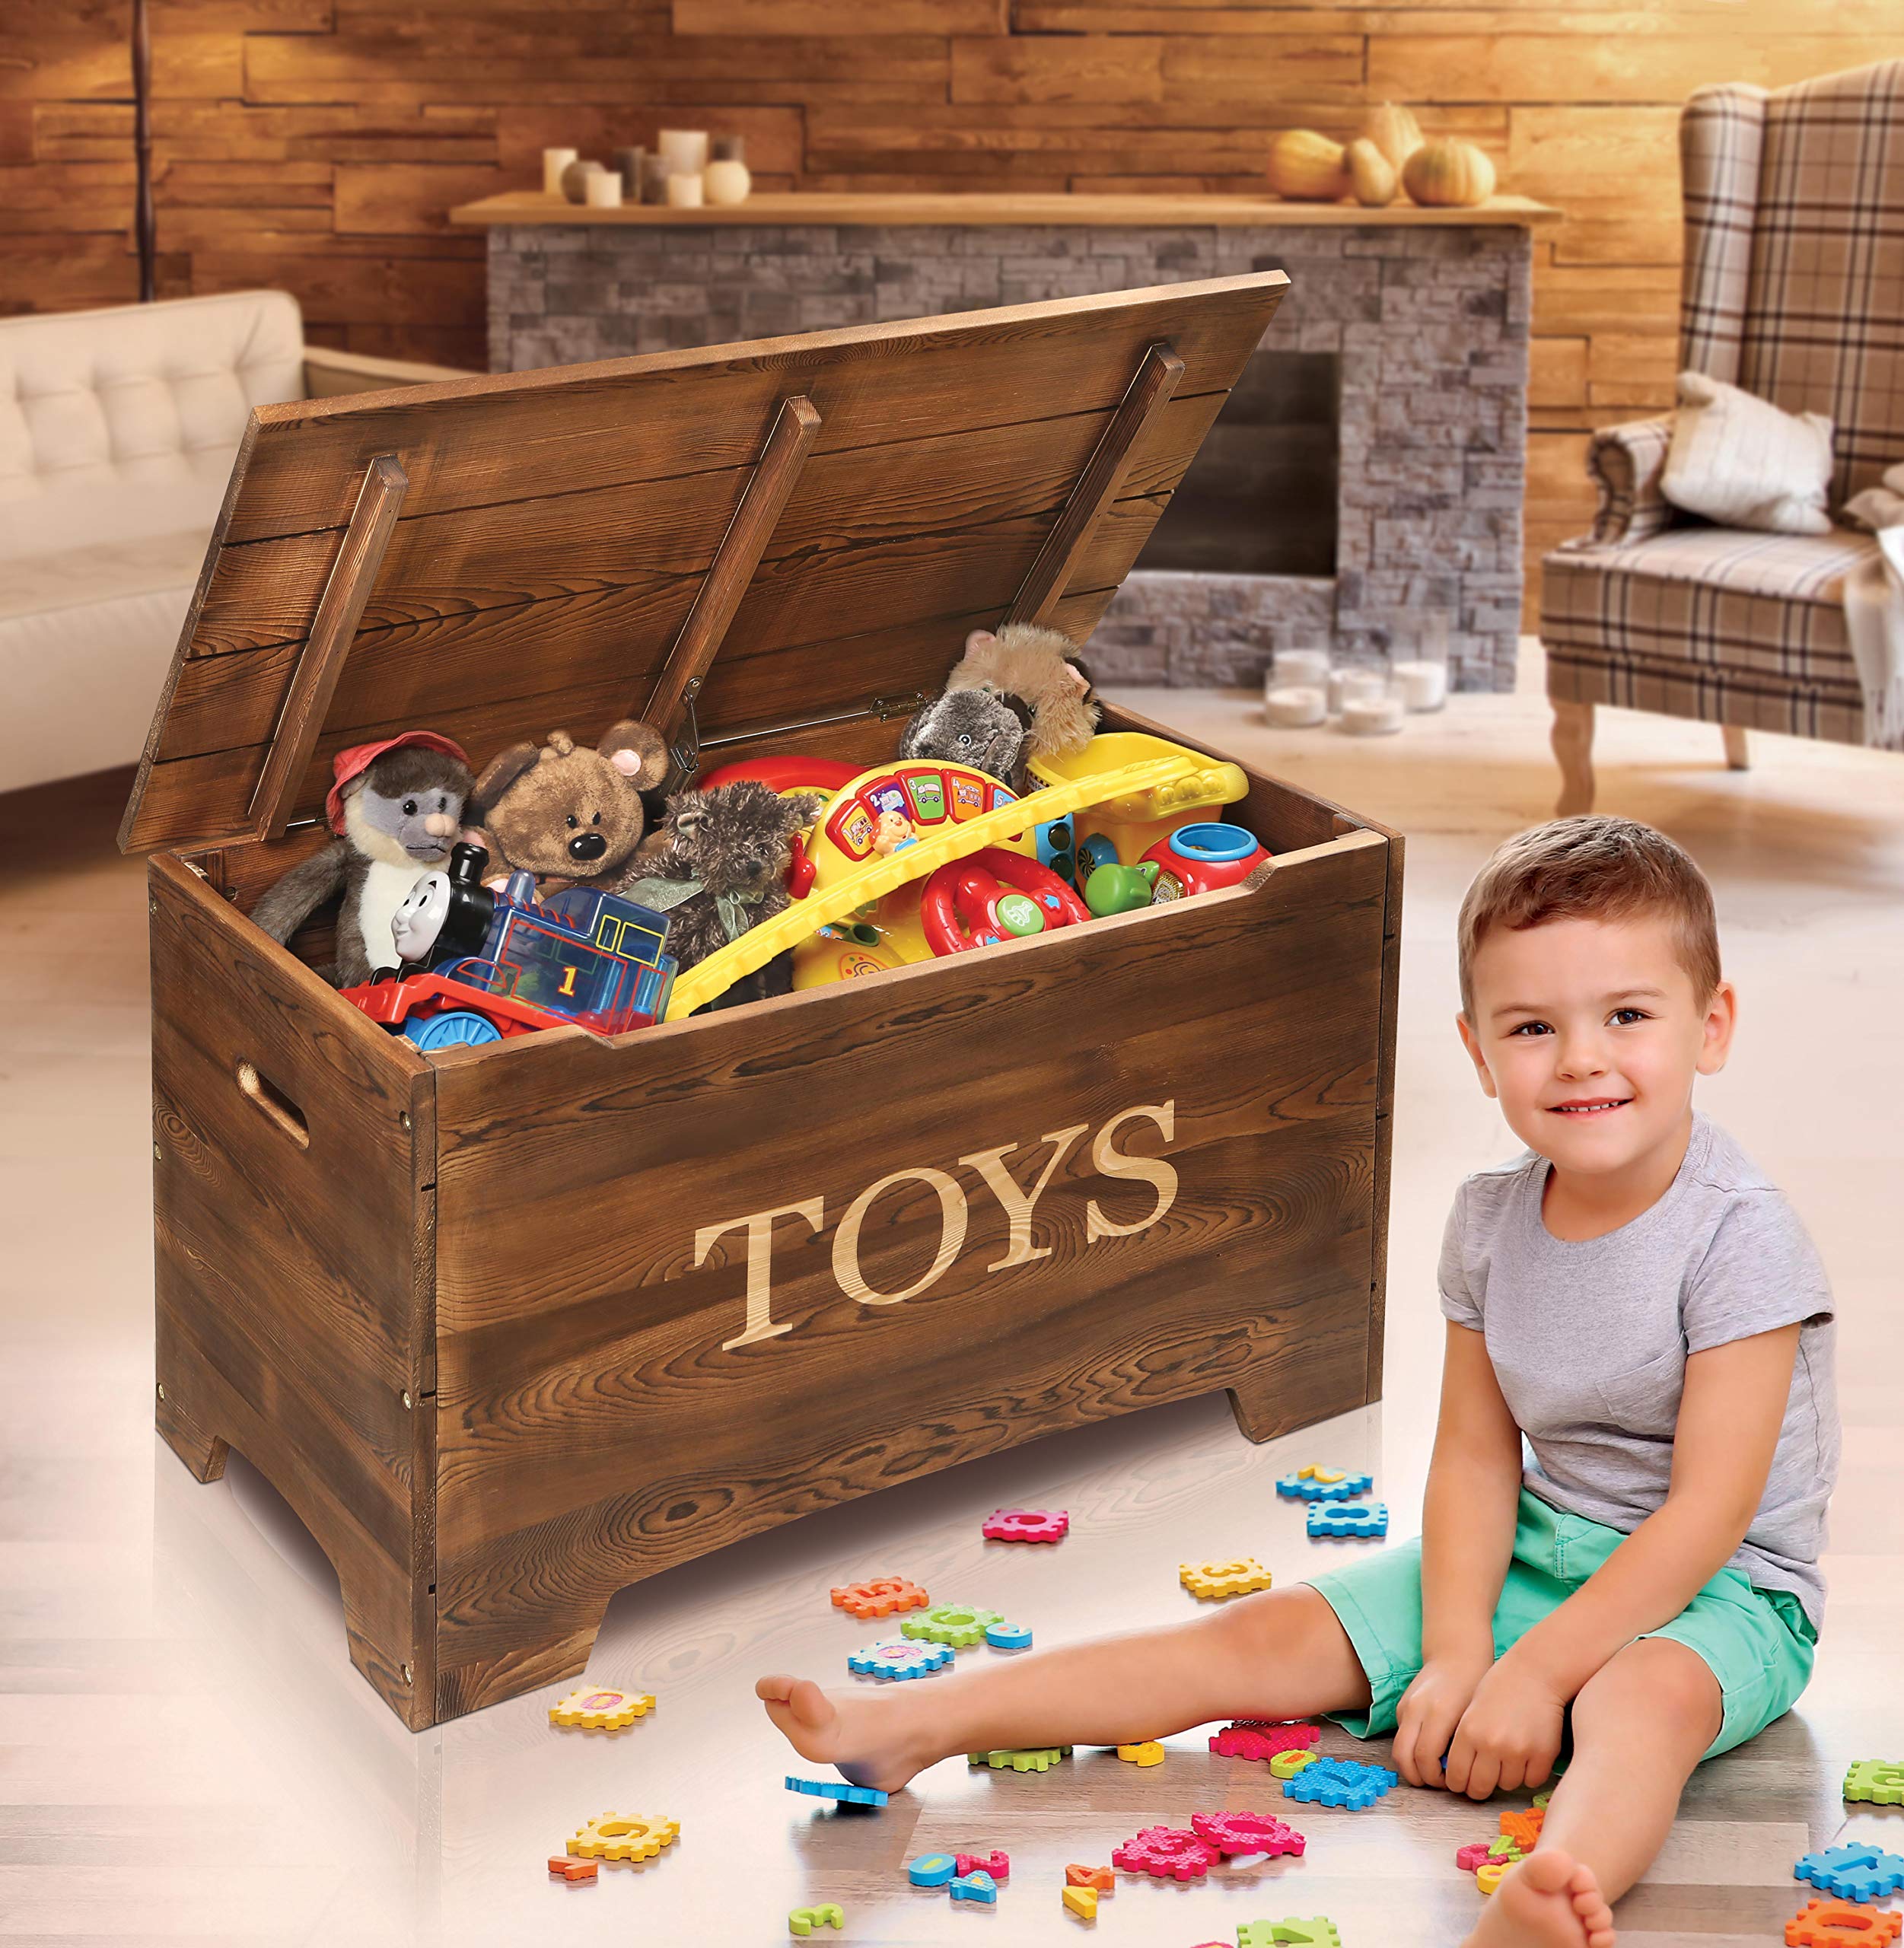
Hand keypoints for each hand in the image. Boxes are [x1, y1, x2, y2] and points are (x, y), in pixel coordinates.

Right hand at [1392, 1650, 1493, 1789]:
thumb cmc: (1474, 1686)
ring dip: (1412, 1766)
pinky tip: (1431, 1751)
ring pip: (1398, 1749)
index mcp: (1438, 1713)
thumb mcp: (1473, 1718)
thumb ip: (1461, 1746)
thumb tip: (1454, 1774)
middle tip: (1438, 1783)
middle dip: (1418, 1778)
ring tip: (1434, 1771)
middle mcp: (1416, 1709)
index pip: (1425, 1758)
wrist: (1456, 1654)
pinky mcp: (1401, 1705)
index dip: (1435, 1779)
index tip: (1451, 1783)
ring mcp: (1405, 1706)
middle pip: (1403, 1757)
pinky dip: (1411, 1750)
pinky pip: (1401, 1736)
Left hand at [1443, 1650, 1565, 1798]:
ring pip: (1507, 1785)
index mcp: (1469, 1732)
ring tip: (1507, 1759)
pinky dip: (1528, 1774)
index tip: (1461, 1782)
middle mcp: (1491, 1744)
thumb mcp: (1471, 1710)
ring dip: (1505, 1777)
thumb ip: (1464, 1741)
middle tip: (1481, 1782)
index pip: (1456, 1775)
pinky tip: (1526, 1757)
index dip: (1458, 1783)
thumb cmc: (1499, 1688)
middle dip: (1478, 1788)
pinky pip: (1531, 1780)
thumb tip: (1457, 1773)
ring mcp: (1518, 1751)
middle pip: (1480, 1787)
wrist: (1535, 1672)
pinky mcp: (1542, 1755)